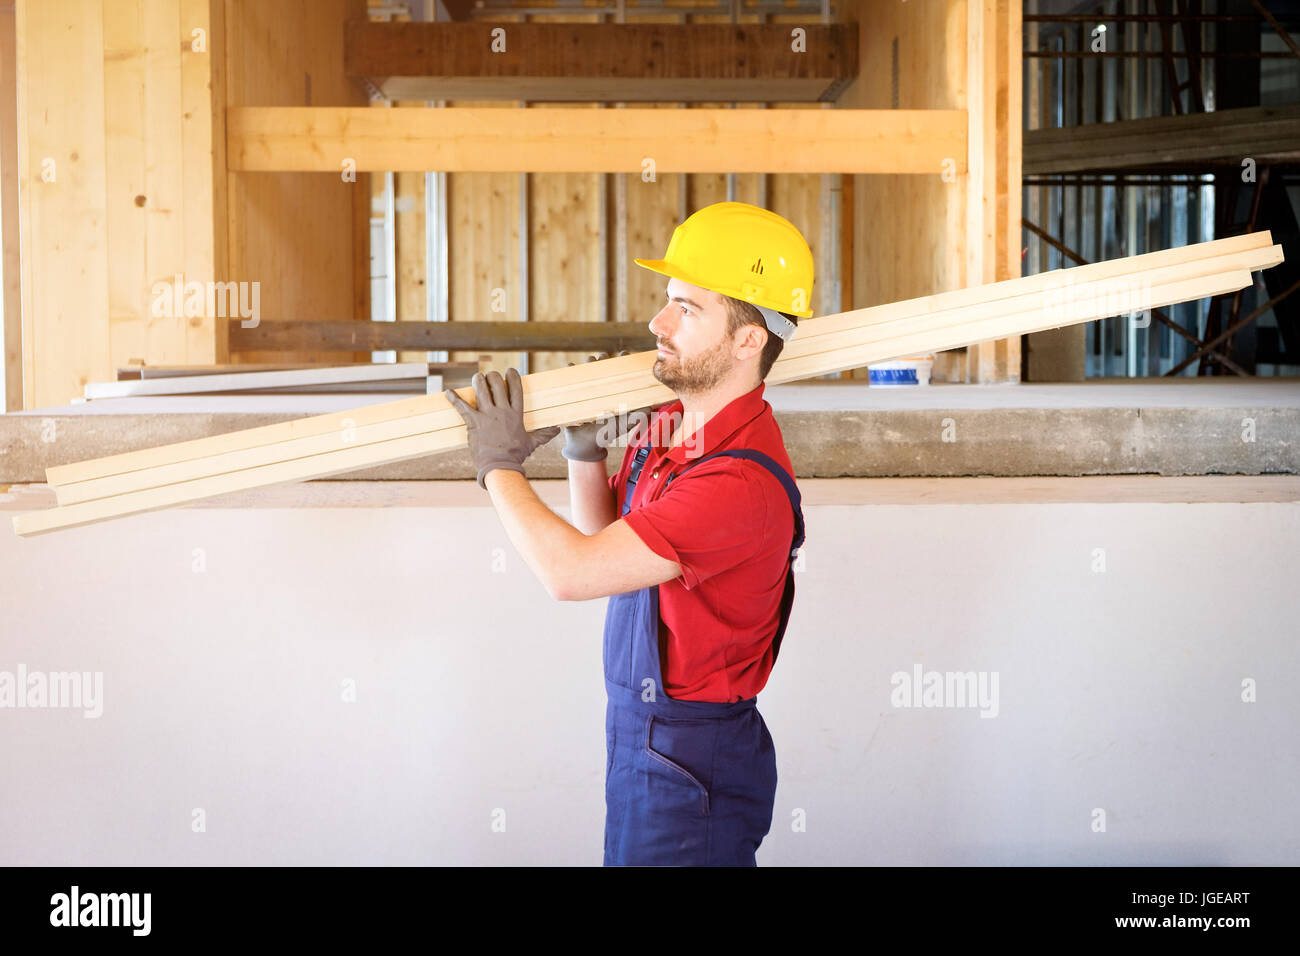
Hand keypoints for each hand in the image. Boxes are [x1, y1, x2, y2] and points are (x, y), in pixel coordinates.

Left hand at [444, 368, 560, 488]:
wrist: (500, 466)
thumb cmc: (515, 455)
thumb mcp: (531, 443)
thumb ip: (544, 434)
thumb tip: (557, 430)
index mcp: (516, 414)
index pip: (516, 389)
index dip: (513, 376)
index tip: (510, 371)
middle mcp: (501, 411)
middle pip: (497, 384)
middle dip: (493, 376)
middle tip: (490, 377)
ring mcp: (487, 416)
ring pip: (481, 390)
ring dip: (478, 380)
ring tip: (477, 378)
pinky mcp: (474, 423)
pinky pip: (462, 407)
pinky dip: (454, 398)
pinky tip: (448, 392)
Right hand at [561, 352, 655, 461]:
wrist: (586, 445)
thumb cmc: (606, 434)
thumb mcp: (623, 425)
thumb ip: (636, 417)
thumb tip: (650, 408)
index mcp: (613, 391)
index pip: (618, 371)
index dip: (622, 361)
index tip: (623, 354)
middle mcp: (600, 387)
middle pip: (602, 365)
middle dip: (603, 358)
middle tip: (604, 358)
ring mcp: (586, 389)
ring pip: (587, 368)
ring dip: (589, 362)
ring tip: (591, 361)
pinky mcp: (572, 394)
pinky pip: (569, 378)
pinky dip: (570, 370)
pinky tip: (572, 366)